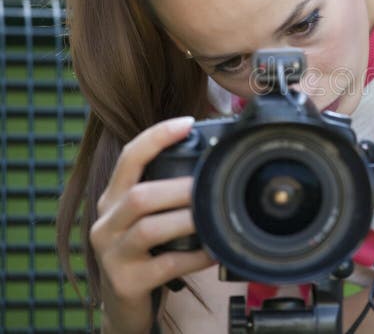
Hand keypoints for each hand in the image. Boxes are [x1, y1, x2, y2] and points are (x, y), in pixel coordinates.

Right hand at [89, 116, 215, 333]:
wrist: (123, 305)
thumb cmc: (145, 252)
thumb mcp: (146, 217)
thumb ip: (167, 190)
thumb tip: (211, 157)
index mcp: (112, 200)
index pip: (128, 158)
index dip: (156, 137)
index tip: (187, 123)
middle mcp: (106, 223)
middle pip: (139, 195)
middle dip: (179, 188)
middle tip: (211, 184)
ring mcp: (112, 254)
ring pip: (148, 228)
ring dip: (187, 219)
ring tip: (213, 215)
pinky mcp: (126, 283)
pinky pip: (166, 264)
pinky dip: (195, 256)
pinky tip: (214, 250)